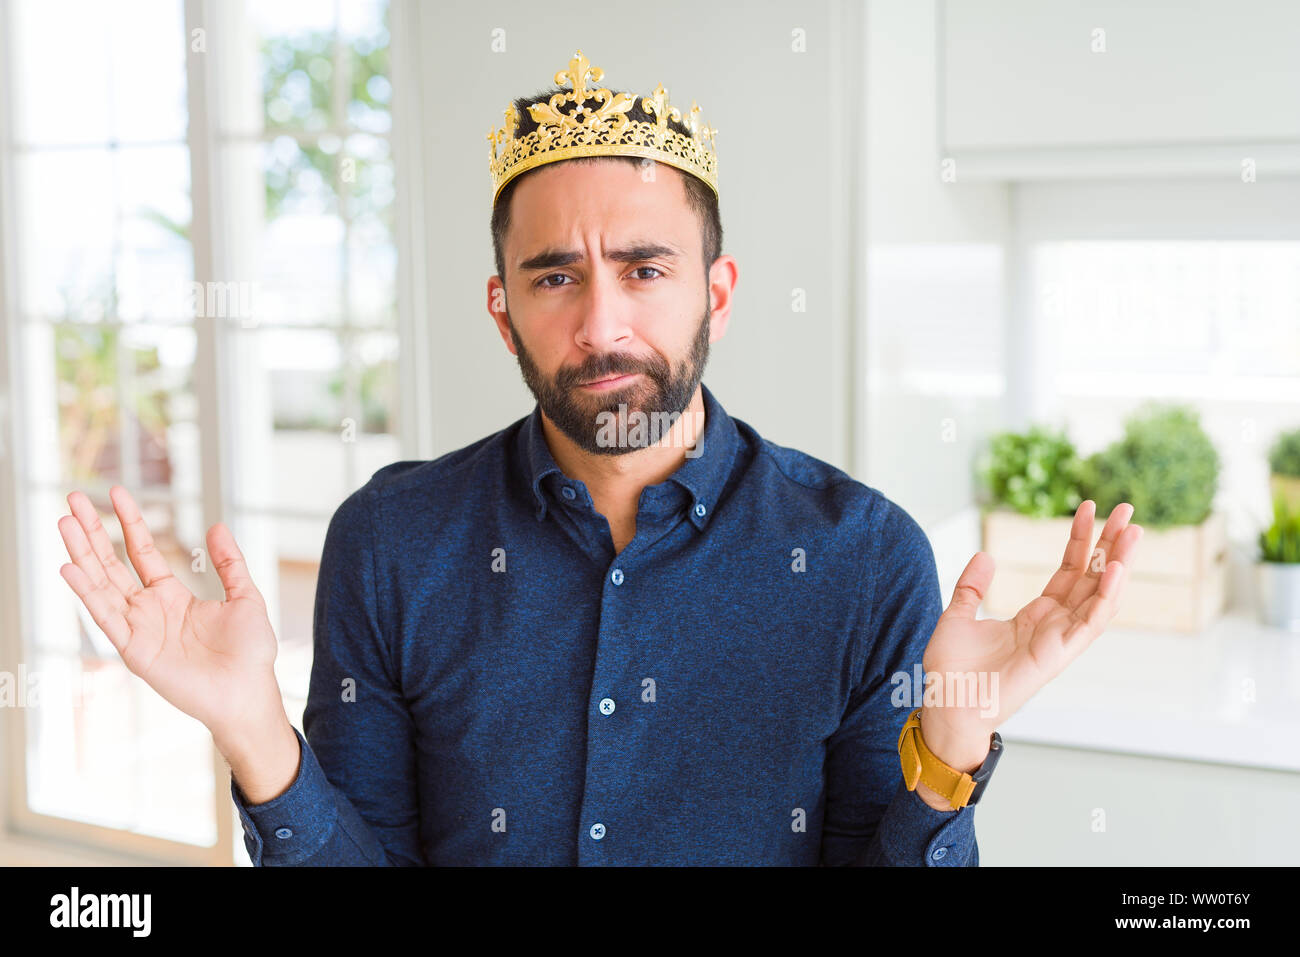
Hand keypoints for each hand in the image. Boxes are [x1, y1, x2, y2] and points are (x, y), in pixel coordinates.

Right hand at [56, 485, 285, 745]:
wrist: (248, 691)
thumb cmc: (250, 651)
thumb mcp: (245, 596)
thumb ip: (229, 564)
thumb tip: (217, 526)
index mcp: (171, 597)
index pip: (142, 551)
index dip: (129, 522)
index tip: (116, 493)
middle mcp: (148, 610)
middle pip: (112, 563)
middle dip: (92, 532)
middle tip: (73, 500)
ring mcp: (138, 629)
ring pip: (102, 584)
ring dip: (82, 553)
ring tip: (64, 522)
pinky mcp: (134, 649)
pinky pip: (106, 616)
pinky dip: (87, 592)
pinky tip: (70, 567)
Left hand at [918, 499, 1143, 771]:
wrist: (946, 706)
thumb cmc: (953, 672)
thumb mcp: (958, 617)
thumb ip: (972, 587)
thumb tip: (985, 554)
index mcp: (1035, 617)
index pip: (1068, 572)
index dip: (1081, 541)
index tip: (1089, 508)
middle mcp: (1054, 627)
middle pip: (1091, 579)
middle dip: (1110, 545)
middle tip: (1127, 510)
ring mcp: (1059, 641)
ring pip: (1100, 597)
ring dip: (1118, 564)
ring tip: (1132, 531)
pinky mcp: (1058, 656)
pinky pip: (1090, 624)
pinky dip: (1106, 598)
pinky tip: (1116, 571)